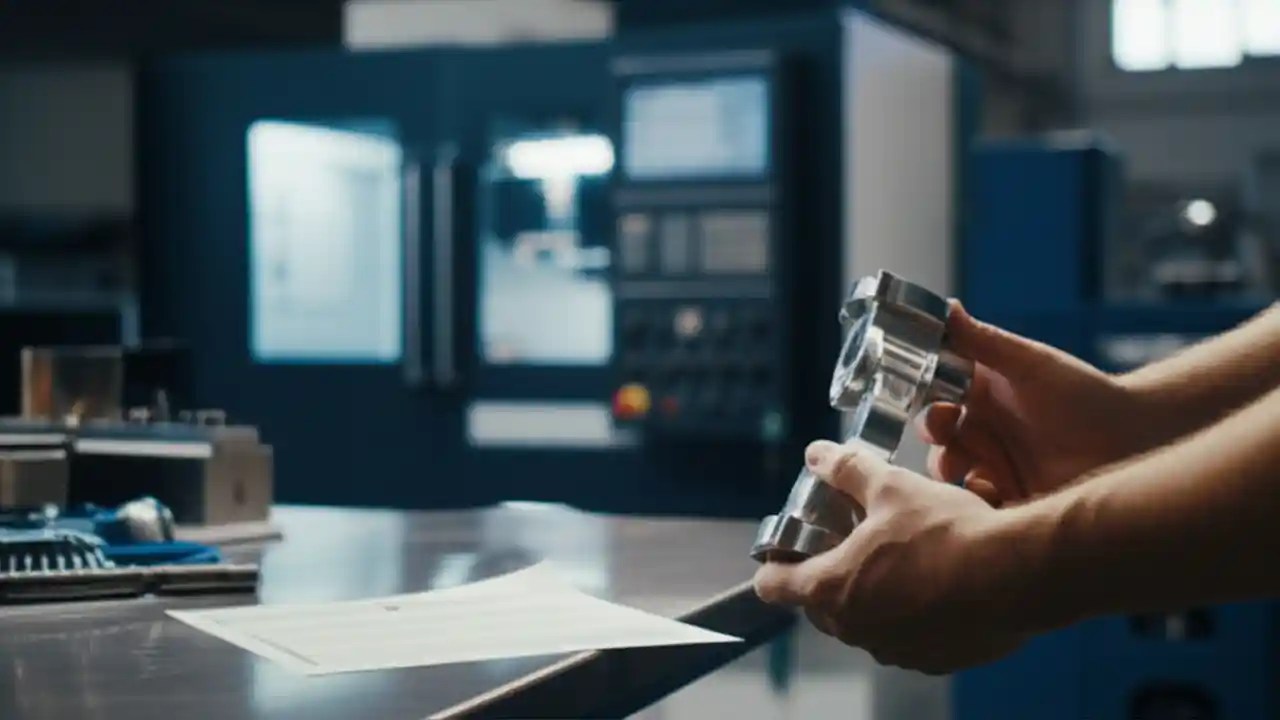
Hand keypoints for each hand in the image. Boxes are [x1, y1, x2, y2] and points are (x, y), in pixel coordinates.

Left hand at [753, 440, 1035, 673]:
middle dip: (828, 574)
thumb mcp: (891, 487)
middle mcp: (856, 628)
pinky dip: (909, 614)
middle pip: (819, 605)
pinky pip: (905, 637)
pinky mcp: (933, 659)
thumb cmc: (948, 532)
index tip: (783, 549)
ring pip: (865, 621)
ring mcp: (894, 649)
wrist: (1018, 576)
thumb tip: (819, 454)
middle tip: (848, 542)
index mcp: (832, 588)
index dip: (773, 564)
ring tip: (896, 559)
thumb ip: (847, 471)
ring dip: (872, 595)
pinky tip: (933, 583)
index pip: (774, 586)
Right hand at [918, 302, 1145, 504]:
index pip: (937, 403)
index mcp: (982, 398)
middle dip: (937, 450)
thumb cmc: (1085, 393)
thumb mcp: (1028, 364)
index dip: (928, 408)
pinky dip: (978, 508)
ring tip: (970, 480)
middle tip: (951, 453)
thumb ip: (982, 340)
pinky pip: (981, 511)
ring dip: (953, 481)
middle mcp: (985, 433)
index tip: (939, 410)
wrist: (1136, 437)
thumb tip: (947, 306)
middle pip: (940, 446)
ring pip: (954, 481)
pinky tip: (994, 499)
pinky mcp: (1014, 500)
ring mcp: (998, 469)